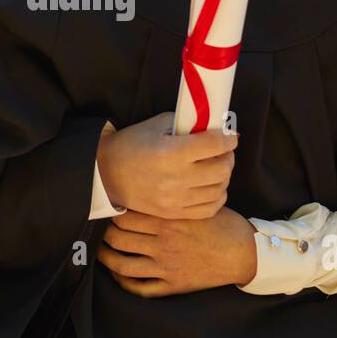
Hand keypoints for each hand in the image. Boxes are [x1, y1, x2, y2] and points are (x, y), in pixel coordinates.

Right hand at [96, 112, 237, 219]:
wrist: (106, 173)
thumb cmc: (132, 144)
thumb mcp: (158, 125)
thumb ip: (188, 125)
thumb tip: (215, 127)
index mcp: (171, 152)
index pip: (215, 145)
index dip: (229, 138)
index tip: (230, 136)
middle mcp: (175, 178)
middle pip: (222, 169)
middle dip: (228, 157)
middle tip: (224, 151)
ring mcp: (175, 199)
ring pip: (219, 190)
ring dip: (224, 176)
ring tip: (216, 167)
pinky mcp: (173, 213)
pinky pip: (209, 209)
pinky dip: (217, 197)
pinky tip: (211, 187)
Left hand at [97, 208, 257, 297]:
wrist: (243, 253)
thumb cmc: (223, 224)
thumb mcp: (198, 204)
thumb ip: (174, 200)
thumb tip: (150, 187)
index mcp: (169, 221)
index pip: (126, 216)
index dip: (112, 213)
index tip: (107, 208)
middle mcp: (163, 244)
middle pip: (119, 238)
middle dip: (105, 233)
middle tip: (100, 228)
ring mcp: (166, 267)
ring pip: (123, 265)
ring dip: (107, 258)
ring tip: (101, 251)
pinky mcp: (173, 285)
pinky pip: (140, 288)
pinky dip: (123, 282)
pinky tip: (117, 274)